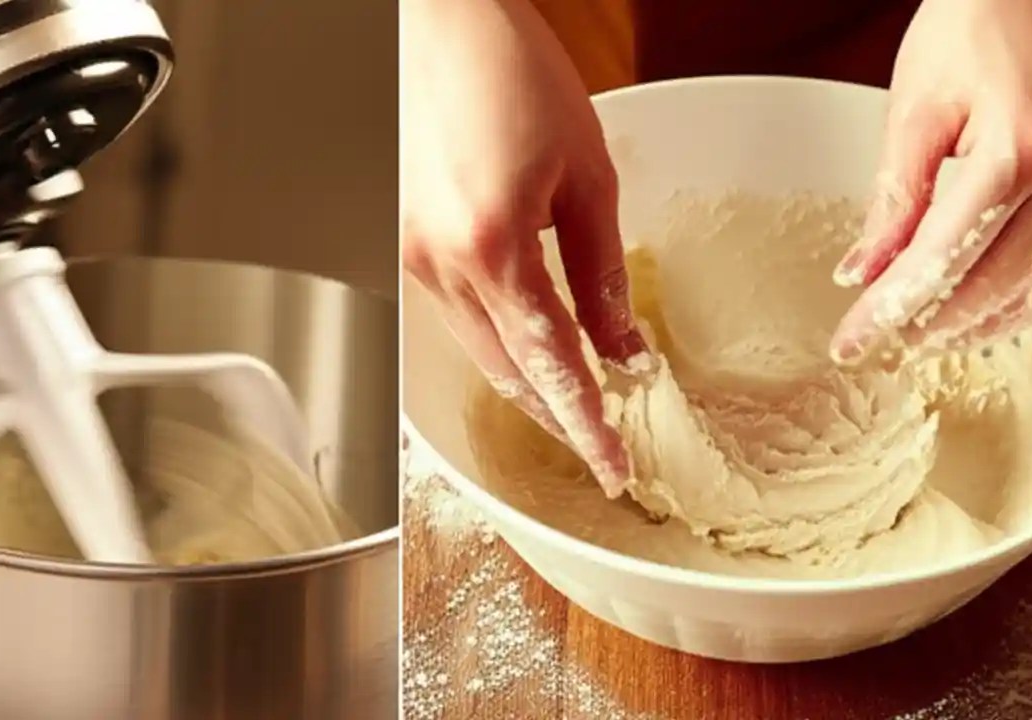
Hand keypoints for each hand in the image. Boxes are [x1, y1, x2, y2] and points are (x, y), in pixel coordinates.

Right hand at [401, 0, 642, 495]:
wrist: (437, 25)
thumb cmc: (507, 71)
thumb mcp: (584, 172)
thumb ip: (603, 271)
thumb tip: (624, 342)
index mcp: (491, 246)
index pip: (550, 363)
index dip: (586, 423)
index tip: (613, 468)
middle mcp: (439, 263)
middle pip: (506, 371)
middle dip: (556, 416)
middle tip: (601, 448)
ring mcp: (414, 256)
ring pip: (477, 350)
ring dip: (527, 383)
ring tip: (574, 406)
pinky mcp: (406, 242)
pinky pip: (456, 315)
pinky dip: (497, 341)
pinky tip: (526, 343)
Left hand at [830, 0, 1031, 361]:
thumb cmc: (971, 31)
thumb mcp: (915, 111)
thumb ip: (894, 199)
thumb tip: (861, 271)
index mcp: (1016, 152)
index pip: (939, 258)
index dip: (890, 309)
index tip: (851, 342)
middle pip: (993, 283)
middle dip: (932, 324)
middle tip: (880, 344)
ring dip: (976, 321)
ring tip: (921, 335)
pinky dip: (1012, 297)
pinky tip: (976, 310)